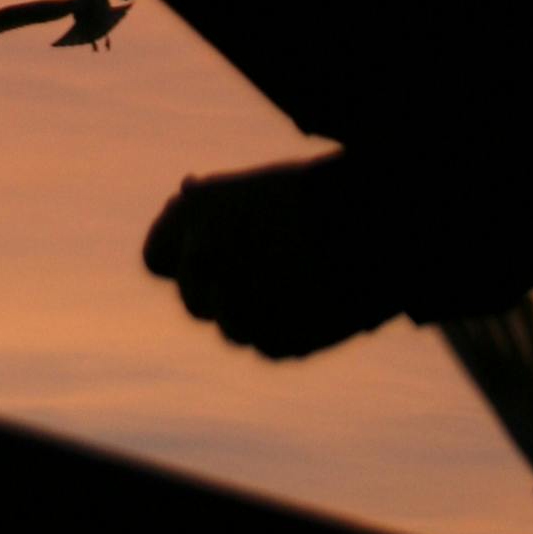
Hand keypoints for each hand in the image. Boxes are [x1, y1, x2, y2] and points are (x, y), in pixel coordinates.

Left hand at [141, 155, 406, 359]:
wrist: (377, 224)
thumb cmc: (317, 196)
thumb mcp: (256, 188)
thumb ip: (216, 204)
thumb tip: (186, 192)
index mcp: (193, 215)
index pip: (155, 259)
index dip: (179, 256)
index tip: (203, 250)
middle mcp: (205, 262)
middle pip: (192, 301)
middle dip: (218, 288)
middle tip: (259, 267)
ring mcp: (237, 308)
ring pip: (232, 327)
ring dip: (255, 310)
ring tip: (297, 278)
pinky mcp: (276, 345)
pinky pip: (268, 343)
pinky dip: (285, 326)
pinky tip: (315, 296)